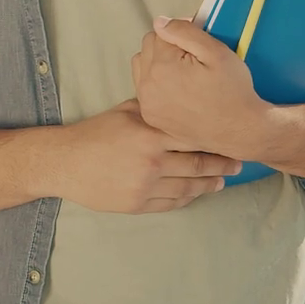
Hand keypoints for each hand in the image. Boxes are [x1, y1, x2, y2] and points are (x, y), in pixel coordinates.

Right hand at [50, 101, 239, 213]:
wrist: (66, 162)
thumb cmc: (95, 133)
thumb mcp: (126, 112)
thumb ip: (155, 110)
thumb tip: (180, 98)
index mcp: (151, 135)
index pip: (194, 137)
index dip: (216, 139)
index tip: (232, 138)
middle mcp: (152, 162)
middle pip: (198, 165)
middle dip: (222, 164)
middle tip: (238, 163)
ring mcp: (146, 187)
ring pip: (189, 188)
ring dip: (210, 185)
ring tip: (223, 180)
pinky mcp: (138, 205)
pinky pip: (172, 203)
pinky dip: (189, 198)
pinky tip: (198, 193)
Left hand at [131, 17, 271, 157]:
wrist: (241, 130)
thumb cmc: (233, 91)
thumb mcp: (216, 52)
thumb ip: (184, 32)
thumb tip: (159, 23)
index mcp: (161, 67)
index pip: (160, 33)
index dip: (181, 35)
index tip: (199, 45)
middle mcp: (148, 86)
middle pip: (148, 48)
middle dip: (168, 48)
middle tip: (194, 59)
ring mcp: (148, 104)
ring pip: (142, 67)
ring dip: (158, 64)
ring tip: (185, 73)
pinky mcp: (152, 117)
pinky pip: (145, 90)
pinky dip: (157, 84)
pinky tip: (179, 89)